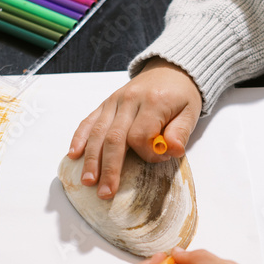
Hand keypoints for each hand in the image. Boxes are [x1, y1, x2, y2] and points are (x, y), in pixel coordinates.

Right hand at [68, 58, 201, 198]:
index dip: (147, 154)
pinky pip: (89, 121)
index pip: (140, 135)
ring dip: (91, 159)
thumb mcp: (190, 113)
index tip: (160, 159)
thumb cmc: (181, 96)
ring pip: (98, 132)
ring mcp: (114, 101)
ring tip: (88, 181)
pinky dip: (79, 138)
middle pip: (114, 138)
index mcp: (152, 102)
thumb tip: (172, 150)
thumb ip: (180, 133)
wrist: (170, 71)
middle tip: (105, 192)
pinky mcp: (105, 104)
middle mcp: (129, 100)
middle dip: (109, 168)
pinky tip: (73, 155)